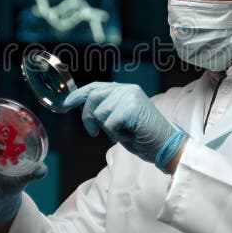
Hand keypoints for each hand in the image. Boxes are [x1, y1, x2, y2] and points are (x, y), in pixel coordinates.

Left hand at [63, 82, 186, 172]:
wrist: (164, 146)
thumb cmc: (143, 136)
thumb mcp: (120, 119)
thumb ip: (106, 109)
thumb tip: (85, 108)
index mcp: (125, 89)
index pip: (96, 86)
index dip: (79, 94)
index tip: (66, 103)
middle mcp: (127, 89)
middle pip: (93, 98)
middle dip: (88, 118)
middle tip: (94, 132)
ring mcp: (130, 96)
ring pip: (100, 113)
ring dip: (107, 129)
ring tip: (124, 132)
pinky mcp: (131, 108)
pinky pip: (109, 124)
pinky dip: (116, 135)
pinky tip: (130, 135)